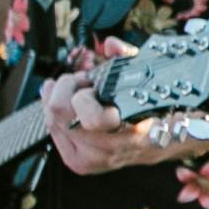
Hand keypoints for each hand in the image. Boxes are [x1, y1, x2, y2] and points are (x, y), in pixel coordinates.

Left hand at [40, 67, 178, 177]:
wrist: (158, 143)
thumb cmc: (150, 110)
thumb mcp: (142, 79)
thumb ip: (125, 57)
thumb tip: (111, 45)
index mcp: (127, 128)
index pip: (85, 109)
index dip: (79, 86)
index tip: (88, 80)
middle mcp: (107, 148)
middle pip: (59, 111)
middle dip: (66, 89)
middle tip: (79, 83)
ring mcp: (91, 159)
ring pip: (51, 121)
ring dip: (60, 102)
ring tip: (76, 97)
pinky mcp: (78, 163)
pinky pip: (53, 134)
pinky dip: (57, 118)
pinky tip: (68, 110)